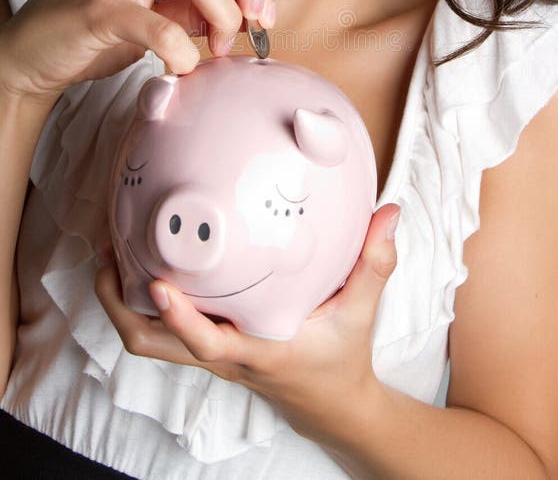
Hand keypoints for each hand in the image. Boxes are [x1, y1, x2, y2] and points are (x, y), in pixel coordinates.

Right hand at [0, 0, 277, 99]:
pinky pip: (164, 28)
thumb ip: (191, 8)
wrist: (25, 54)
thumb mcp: (150, 13)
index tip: (263, 10)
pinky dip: (185, 52)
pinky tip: (180, 66)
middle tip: (254, 21)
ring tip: (217, 48)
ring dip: (224, 17)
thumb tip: (241, 14)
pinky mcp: (99, 10)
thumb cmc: (91, 32)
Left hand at [95, 203, 399, 443]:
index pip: (208, 343)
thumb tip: (388, 213)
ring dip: (122, 306)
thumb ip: (374, 263)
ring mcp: (212, 355)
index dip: (179, 318)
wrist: (332, 405)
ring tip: (113, 257)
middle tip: (109, 255)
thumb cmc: (342, 359)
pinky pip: (162, 334)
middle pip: (152, 346)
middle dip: (120, 307)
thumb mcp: (362, 312)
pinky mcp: (209, 349)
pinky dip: (143, 306)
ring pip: (149, 343)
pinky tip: (146, 266)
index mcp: (257, 349)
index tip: (158, 283)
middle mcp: (224, 356)